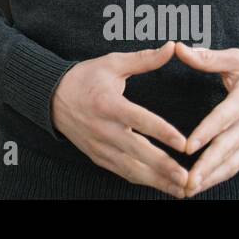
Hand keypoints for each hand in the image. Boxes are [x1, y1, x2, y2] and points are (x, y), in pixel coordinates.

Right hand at [50, 40, 190, 197]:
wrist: (51, 97)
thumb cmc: (86, 78)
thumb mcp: (112, 63)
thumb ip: (144, 59)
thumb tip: (172, 48)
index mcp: (108, 104)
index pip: (139, 120)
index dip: (162, 132)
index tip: (184, 144)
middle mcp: (103, 128)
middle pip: (137, 151)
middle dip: (163, 167)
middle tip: (187, 178)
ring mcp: (99, 146)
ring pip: (131, 169)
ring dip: (157, 181)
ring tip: (181, 190)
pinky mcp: (98, 156)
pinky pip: (123, 172)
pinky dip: (143, 181)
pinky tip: (162, 186)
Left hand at [174, 42, 238, 197]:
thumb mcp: (238, 59)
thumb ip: (207, 58)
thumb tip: (178, 48)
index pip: (224, 118)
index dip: (206, 133)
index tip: (188, 147)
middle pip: (227, 148)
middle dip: (206, 166)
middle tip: (186, 180)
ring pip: (233, 162)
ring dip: (212, 177)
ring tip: (190, 189)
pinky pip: (238, 165)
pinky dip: (222, 177)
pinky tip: (204, 184)